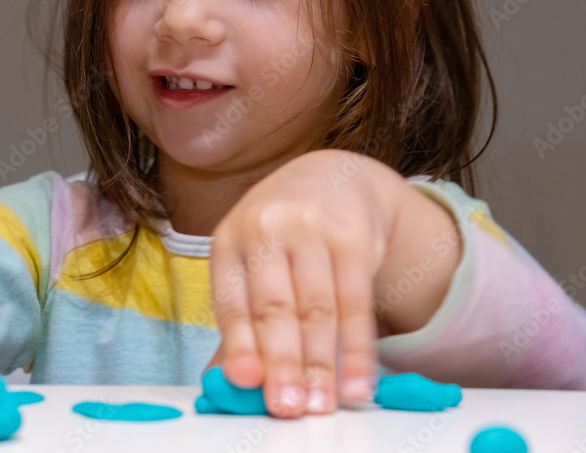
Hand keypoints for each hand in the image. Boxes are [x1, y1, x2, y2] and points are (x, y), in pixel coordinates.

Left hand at [207, 149, 402, 417]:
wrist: (331, 179)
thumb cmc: (279, 236)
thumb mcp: (249, 263)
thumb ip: (240, 322)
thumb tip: (228, 383)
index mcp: (229, 241)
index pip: (232, 301)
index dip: (239, 344)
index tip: (247, 383)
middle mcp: (266, 229)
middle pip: (275, 307)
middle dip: (282, 362)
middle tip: (287, 405)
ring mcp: (311, 229)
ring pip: (317, 308)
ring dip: (321, 364)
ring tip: (321, 403)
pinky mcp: (354, 237)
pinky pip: (356, 302)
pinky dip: (358, 349)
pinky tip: (357, 382)